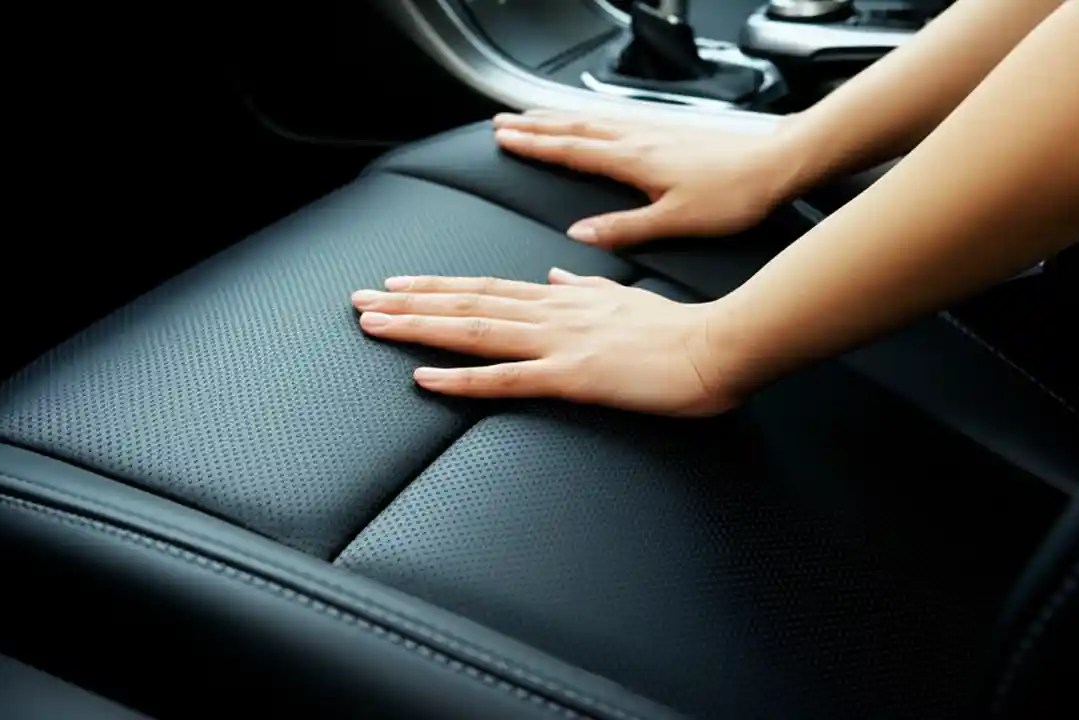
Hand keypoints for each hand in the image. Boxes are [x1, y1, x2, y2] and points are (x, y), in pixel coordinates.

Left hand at [351, 268, 746, 416]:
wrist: (719, 346)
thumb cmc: (680, 330)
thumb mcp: (626, 299)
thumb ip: (586, 287)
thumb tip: (557, 275)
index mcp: (564, 297)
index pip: (486, 287)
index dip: (437, 286)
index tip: (397, 283)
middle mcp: (552, 312)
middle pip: (466, 304)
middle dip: (408, 302)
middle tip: (359, 301)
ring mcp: (559, 342)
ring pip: (474, 331)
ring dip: (419, 328)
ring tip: (374, 325)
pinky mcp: (572, 376)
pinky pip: (506, 379)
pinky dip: (461, 380)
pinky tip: (425, 380)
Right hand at [493, 109, 801, 247]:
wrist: (777, 165)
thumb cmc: (733, 195)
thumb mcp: (674, 221)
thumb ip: (623, 229)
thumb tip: (581, 235)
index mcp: (634, 160)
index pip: (570, 151)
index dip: (534, 146)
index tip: (503, 140)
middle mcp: (639, 139)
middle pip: (574, 128)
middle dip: (535, 126)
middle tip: (503, 123)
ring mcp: (653, 131)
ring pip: (593, 120)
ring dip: (558, 118)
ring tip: (533, 117)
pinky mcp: (669, 131)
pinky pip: (615, 120)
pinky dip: (590, 118)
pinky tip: (591, 121)